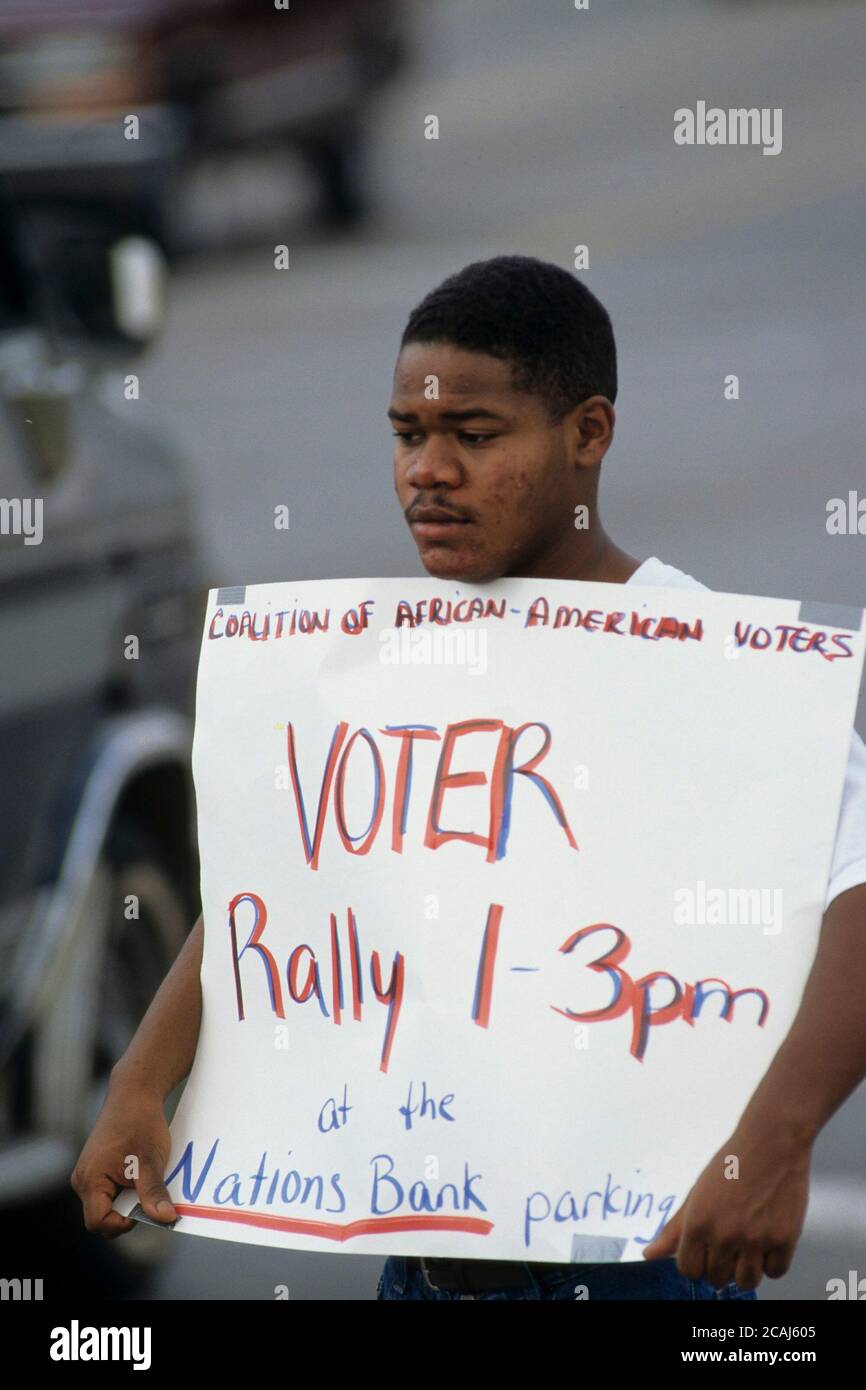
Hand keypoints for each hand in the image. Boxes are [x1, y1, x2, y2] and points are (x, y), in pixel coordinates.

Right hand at [70, 1079, 177, 1237]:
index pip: (99, 1222)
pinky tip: (141, 1172)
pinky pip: (109, 1192)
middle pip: (102, 1216)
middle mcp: (82, 1180)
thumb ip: (154, 1193)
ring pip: (107, 1204)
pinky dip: (127, 1189)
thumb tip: (166, 1219)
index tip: (146, 1206)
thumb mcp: (151, 1160)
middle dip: (128, 1212)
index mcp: (90, 1180)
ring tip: (145, 1177)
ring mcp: (88, 1175)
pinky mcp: (96, 1169)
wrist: (133, 1093)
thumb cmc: (141, 1122)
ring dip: (129, 1199)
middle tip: (148, 1191)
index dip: (124, 1223)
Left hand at [641, 1120, 811, 1290]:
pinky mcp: (784, 1240)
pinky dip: (772, 1262)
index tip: (704, 1252)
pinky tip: (768, 1242)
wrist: (771, 1143)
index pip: (689, 1270)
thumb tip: (649, 1255)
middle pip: (717, 1279)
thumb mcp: (697, 1193)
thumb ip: (674, 1228)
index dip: (695, 1263)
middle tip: (729, 1244)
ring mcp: (756, 1241)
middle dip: (720, 1266)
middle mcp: (724, 1237)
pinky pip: (776, 1272)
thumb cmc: (731, 1164)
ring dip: (746, 1270)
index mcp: (698, 1224)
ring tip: (748, 1247)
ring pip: (747, 1282)